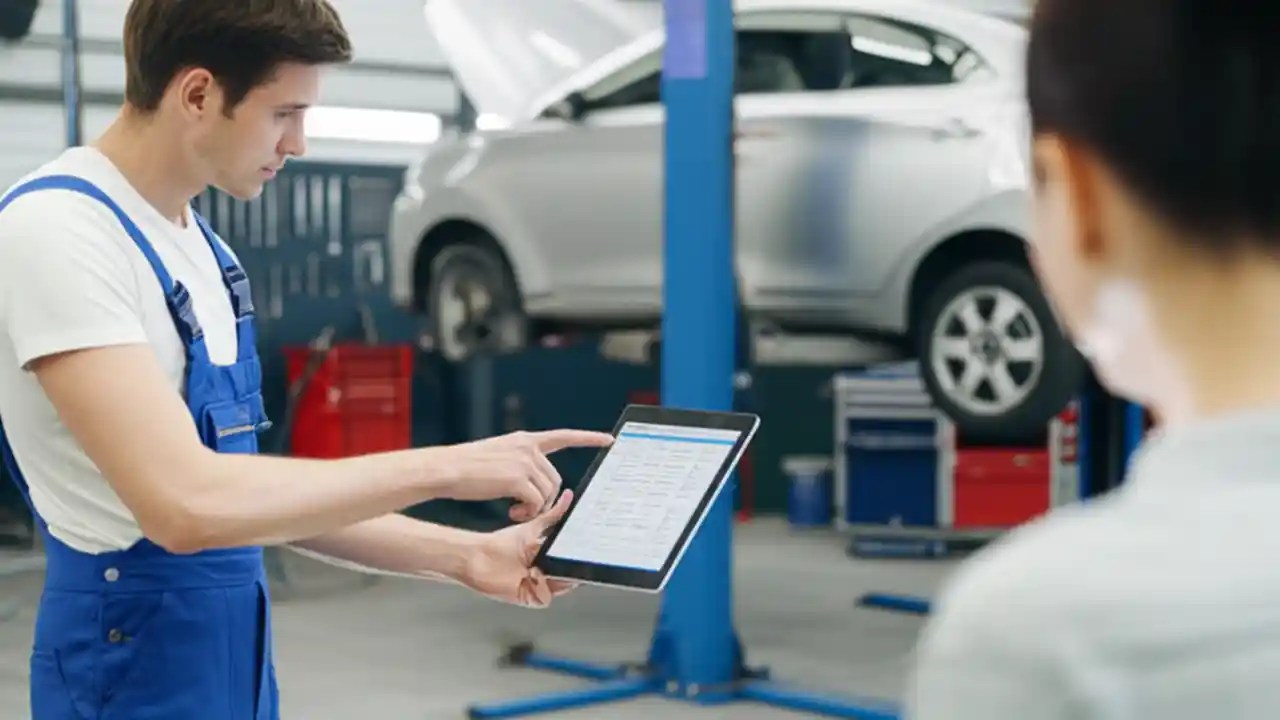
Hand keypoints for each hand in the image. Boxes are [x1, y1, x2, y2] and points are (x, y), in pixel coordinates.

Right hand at [439, 429, 612, 521]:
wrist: (446, 469)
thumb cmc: (466, 469)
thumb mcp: (497, 456)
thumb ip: (519, 464)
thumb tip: (536, 487)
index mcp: (524, 440)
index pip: (563, 436)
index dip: (588, 438)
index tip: (609, 439)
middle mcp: (528, 448)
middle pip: (555, 479)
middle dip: (545, 499)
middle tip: (523, 510)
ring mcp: (524, 461)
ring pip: (548, 493)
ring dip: (536, 509)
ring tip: (515, 512)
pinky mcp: (518, 478)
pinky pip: (536, 502)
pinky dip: (528, 513)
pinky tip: (511, 512)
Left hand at [461, 490, 578, 606]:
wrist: (478, 557)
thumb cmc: (501, 543)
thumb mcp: (532, 526)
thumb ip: (554, 515)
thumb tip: (569, 496)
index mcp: (549, 556)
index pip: (572, 560)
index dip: (578, 557)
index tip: (583, 551)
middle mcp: (546, 572)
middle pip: (569, 575)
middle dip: (570, 569)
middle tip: (566, 560)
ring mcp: (538, 586)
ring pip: (559, 588)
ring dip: (556, 579)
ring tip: (542, 566)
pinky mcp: (529, 597)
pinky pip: (545, 598)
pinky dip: (542, 589)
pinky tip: (534, 576)